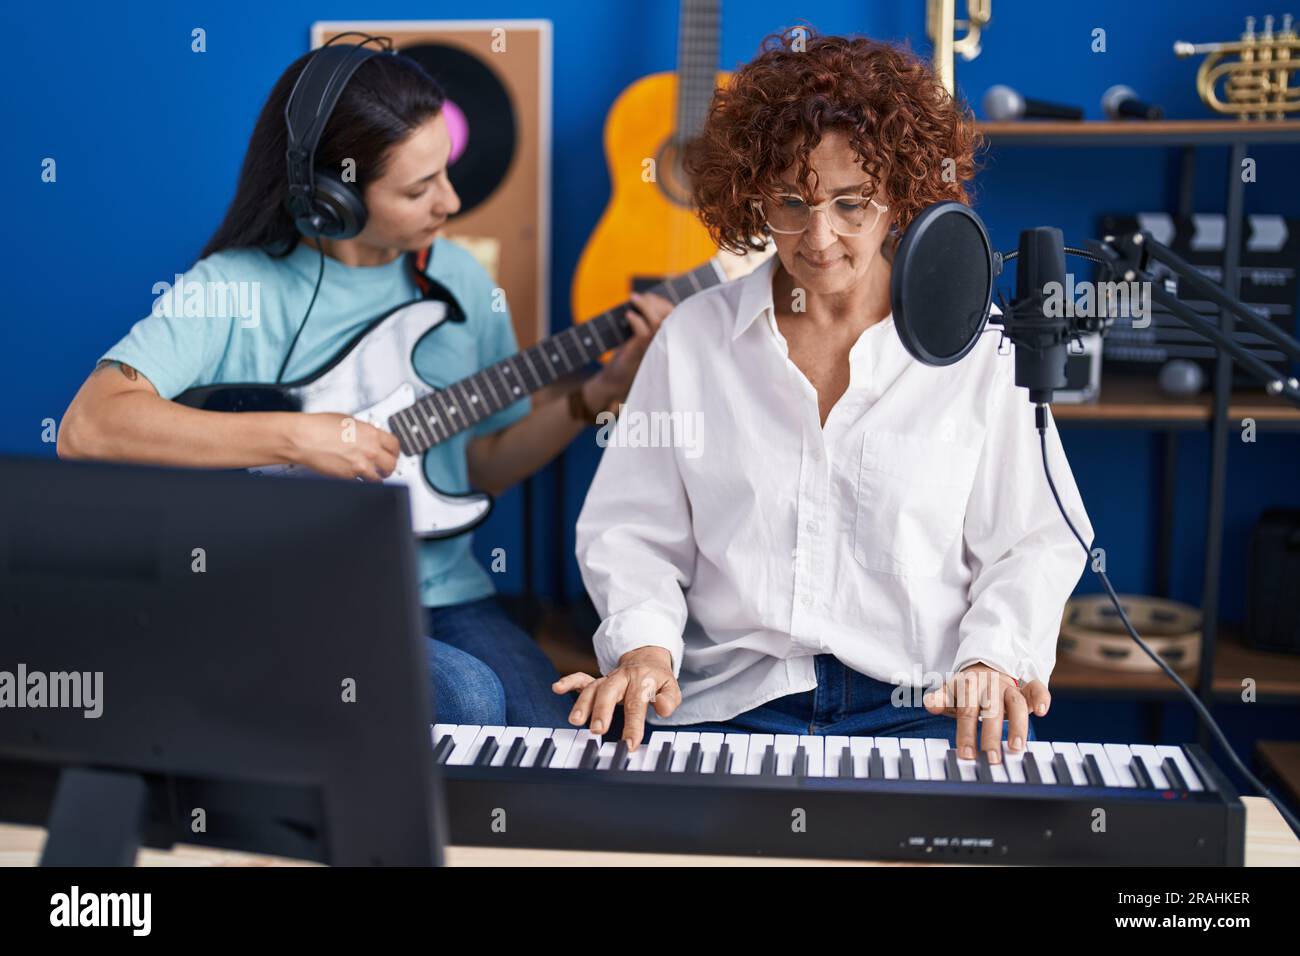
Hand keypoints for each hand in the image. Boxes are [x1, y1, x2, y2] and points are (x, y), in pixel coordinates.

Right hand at [288, 412, 399, 480]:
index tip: (393, 452)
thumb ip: (364, 430)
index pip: (395, 445)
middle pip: (392, 464)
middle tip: (386, 466)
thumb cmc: (319, 426)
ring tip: (374, 474)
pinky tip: (357, 476)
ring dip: (378, 476)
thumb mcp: (349, 420)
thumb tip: (371, 435)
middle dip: (390, 466)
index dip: (395, 450)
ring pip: (379, 477)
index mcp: (371, 434)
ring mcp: (359, 466)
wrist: (303, 438)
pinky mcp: (348, 477)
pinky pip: (362, 482)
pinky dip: (362, 481)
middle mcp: (369, 450)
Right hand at [550, 645, 679, 749]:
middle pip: (609, 692)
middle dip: (602, 710)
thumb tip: (661, 708)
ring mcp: (608, 679)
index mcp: (642, 681)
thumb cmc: (657, 680)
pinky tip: (557, 688)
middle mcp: (622, 678)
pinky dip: (569, 681)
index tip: (629, 743)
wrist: (647, 658)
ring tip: (575, 720)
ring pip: (593, 688)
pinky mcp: (598, 680)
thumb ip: (669, 700)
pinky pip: (582, 678)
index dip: (633, 724)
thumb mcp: (671, 688)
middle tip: (598, 730)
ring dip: (583, 703)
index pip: (636, 703)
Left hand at [587, 291, 672, 408]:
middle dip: (656, 302)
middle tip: (639, 297)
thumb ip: (646, 322)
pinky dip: (636, 321)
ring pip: (658, 323)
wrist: (615, 381)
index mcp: (670, 341)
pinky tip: (628, 315)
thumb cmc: (628, 357)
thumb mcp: (640, 338)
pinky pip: (644, 334)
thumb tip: (645, 298)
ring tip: (633, 299)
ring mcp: (657, 350)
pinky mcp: (644, 355)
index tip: (650, 294)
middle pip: (671, 317)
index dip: (664, 303)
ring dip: (645, 307)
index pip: (676, 317)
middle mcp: (668, 346)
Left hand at [922, 663, 1050, 762]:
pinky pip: (1036, 688)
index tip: (966, 755)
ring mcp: (1009, 687)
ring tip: (1017, 748)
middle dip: (992, 736)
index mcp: (968, 687)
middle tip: (992, 760)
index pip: (966, 712)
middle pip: (991, 711)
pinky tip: (1042, 712)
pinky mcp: (1027, 687)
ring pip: (1016, 704)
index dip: (966, 734)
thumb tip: (929, 704)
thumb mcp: (950, 693)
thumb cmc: (967, 690)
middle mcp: (990, 686)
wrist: (986, 667)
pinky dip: (1041, 698)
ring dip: (1018, 725)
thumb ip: (940, 699)